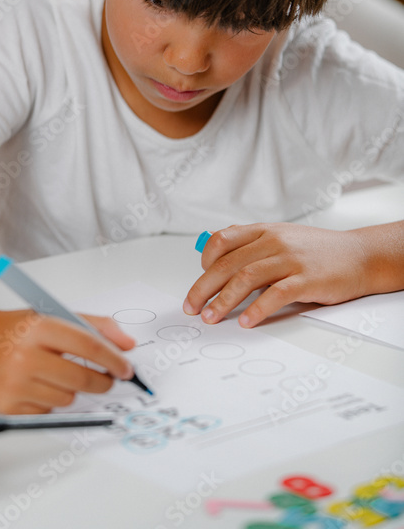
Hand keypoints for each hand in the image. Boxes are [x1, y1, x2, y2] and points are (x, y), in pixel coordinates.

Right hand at [0, 308, 135, 412]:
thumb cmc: (15, 330)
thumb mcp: (51, 315)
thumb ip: (93, 326)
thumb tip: (128, 345)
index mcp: (38, 327)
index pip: (88, 345)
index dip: (113, 359)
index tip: (127, 368)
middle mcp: (23, 356)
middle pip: (81, 377)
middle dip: (101, 381)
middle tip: (108, 379)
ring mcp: (13, 384)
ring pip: (67, 398)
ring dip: (71, 390)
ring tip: (55, 374)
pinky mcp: (6, 407)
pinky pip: (48, 411)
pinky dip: (50, 401)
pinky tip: (36, 385)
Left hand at [183, 223, 369, 327]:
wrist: (359, 255)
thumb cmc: (318, 251)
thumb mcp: (282, 238)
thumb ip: (254, 246)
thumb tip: (219, 261)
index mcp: (264, 231)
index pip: (223, 239)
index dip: (206, 260)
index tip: (201, 279)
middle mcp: (274, 241)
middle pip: (228, 263)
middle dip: (204, 287)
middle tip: (192, 307)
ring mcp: (290, 259)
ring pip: (246, 277)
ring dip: (224, 300)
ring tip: (211, 317)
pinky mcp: (307, 279)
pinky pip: (276, 294)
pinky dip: (258, 308)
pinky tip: (247, 321)